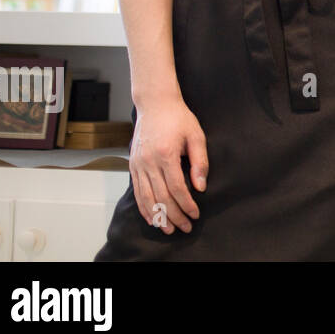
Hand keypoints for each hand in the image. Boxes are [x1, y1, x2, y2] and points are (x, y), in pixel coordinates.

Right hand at [129, 95, 207, 234]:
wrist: (155, 104)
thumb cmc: (178, 118)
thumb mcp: (196, 135)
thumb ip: (200, 162)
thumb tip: (200, 186)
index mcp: (165, 154)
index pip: (177, 188)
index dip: (186, 204)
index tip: (195, 214)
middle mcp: (148, 162)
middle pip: (161, 197)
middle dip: (174, 215)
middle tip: (185, 227)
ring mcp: (138, 164)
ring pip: (146, 198)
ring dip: (158, 216)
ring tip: (169, 229)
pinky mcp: (133, 165)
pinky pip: (137, 191)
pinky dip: (144, 207)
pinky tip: (152, 218)